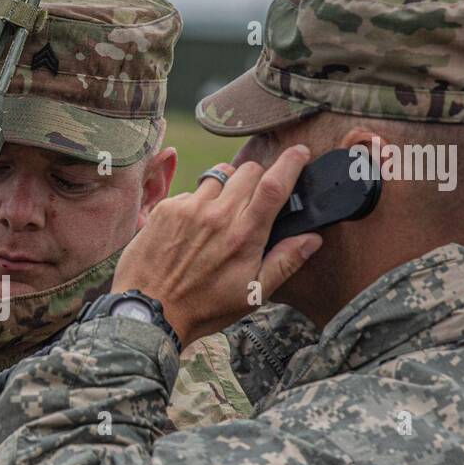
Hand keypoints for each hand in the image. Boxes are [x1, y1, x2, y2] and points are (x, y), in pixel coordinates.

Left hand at [113, 145, 321, 345]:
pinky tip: (193, 227)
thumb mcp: (252, 295)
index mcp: (244, 236)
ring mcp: (189, 209)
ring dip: (227, 187)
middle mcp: (217, 216)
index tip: (300, 152)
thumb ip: (284, 262)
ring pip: (219, 175)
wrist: (150, 312)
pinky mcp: (166, 208)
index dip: (291, 163)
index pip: (273, 185)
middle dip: (258, 178)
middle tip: (253, 202)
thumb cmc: (204, 307)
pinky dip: (199, 201)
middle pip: (249, 171)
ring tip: (222, 214)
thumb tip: (313, 238)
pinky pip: (191, 191)